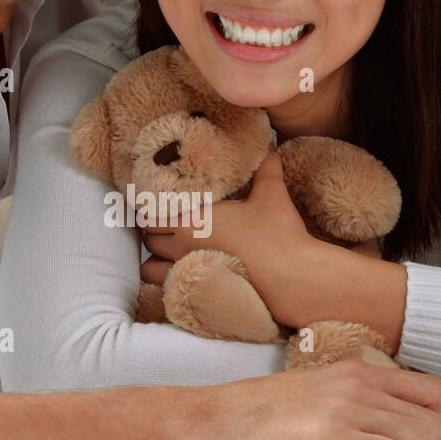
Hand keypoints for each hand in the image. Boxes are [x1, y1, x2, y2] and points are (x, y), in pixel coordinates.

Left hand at [141, 149, 314, 314]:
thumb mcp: (272, 193)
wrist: (292, 277)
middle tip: (168, 225)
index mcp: (193, 219)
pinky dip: (167, 281)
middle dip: (154, 232)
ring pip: (150, 268)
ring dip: (155, 260)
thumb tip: (268, 147)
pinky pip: (167, 289)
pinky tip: (184, 274)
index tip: (160, 205)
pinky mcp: (200, 292)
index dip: (151, 210)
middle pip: (148, 240)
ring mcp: (190, 272)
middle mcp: (183, 246)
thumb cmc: (278, 234)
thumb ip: (266, 168)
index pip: (149, 215)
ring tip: (170, 252)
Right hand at [183, 360, 440, 439]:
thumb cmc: (259, 414)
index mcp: (357, 371)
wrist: (211, 421)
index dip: (429, 421)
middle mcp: (359, 385)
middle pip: (435, 421)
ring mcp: (347, 410)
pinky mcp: (331, 438)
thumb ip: (354, 399)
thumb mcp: (315, 391)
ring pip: (421, 439)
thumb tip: (391, 425)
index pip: (433, 392)